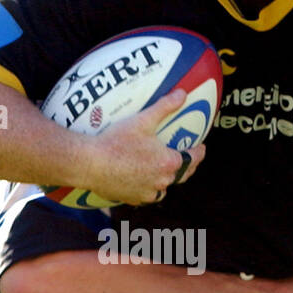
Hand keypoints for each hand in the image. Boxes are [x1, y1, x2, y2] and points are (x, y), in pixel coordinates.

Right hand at [83, 90, 204, 205]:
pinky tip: (144, 184)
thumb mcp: (143, 120)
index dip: (200, 152)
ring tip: (165, 173)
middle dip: (188, 167)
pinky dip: (149, 189)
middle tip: (188, 159)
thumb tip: (182, 93)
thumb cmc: (117, 141)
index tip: (201, 147)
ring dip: (167, 181)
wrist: (91, 163)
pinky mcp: (132, 199)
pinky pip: (146, 196)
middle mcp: (162, 181)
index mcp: (169, 162)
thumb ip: (165, 106)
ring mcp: (147, 192)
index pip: (193, 159)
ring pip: (164, 188)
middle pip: (182, 175)